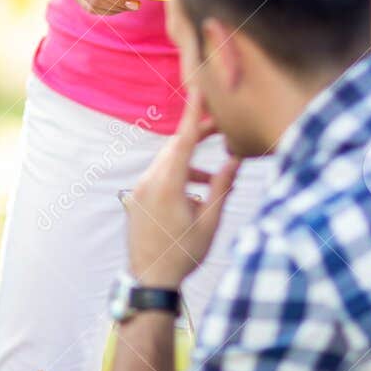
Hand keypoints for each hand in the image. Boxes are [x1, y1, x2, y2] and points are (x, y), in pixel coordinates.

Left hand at [121, 95, 239, 289]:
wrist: (149, 279)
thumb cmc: (183, 254)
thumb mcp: (209, 222)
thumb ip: (221, 188)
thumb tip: (234, 160)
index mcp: (167, 185)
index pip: (182, 140)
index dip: (192, 114)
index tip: (197, 90)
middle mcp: (148, 182)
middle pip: (174, 148)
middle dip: (197, 136)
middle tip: (220, 129)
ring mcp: (139, 190)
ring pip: (166, 162)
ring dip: (189, 162)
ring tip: (212, 180)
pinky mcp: (136, 198)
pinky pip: (158, 177)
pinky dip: (177, 176)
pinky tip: (194, 195)